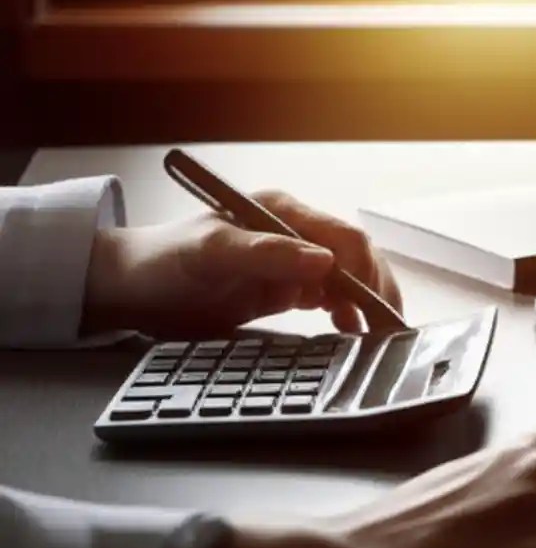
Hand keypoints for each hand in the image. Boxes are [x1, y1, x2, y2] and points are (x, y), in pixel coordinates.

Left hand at [83, 190, 401, 336]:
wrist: (133, 288)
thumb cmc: (165, 264)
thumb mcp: (212, 255)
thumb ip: (267, 254)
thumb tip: (325, 260)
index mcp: (282, 212)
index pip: (344, 237)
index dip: (365, 271)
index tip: (372, 308)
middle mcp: (294, 232)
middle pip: (356, 257)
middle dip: (377, 289)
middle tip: (390, 328)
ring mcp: (293, 260)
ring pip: (351, 278)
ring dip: (368, 302)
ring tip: (378, 334)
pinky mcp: (287, 286)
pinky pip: (332, 296)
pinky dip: (348, 313)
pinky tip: (349, 331)